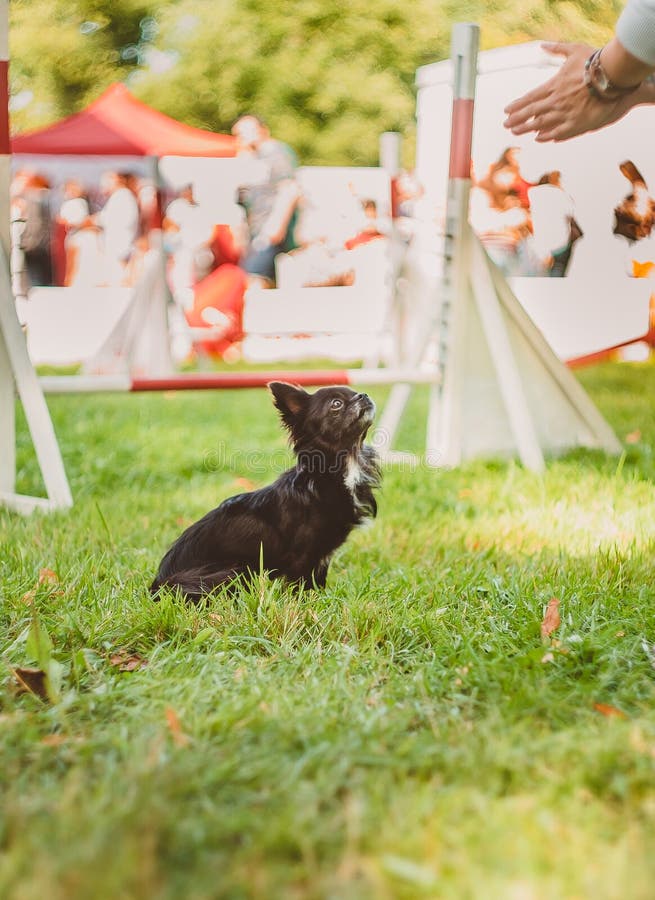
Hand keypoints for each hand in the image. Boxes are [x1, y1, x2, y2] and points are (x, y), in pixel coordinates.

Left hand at [504, 42, 636, 141]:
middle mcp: (556, 101)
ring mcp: (565, 113)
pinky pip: (557, 132)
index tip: (506, 110)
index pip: (530, 97)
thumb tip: (543, 45)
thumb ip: (557, 48)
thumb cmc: (594, 61)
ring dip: (526, 128)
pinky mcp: (576, 123)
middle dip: (516, 119)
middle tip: (505, 125)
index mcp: (554, 85)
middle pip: (531, 112)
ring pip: (540, 123)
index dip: (517, 105)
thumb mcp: (574, 49)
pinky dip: (546, 135)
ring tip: (515, 132)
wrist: (612, 75)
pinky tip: (538, 138)